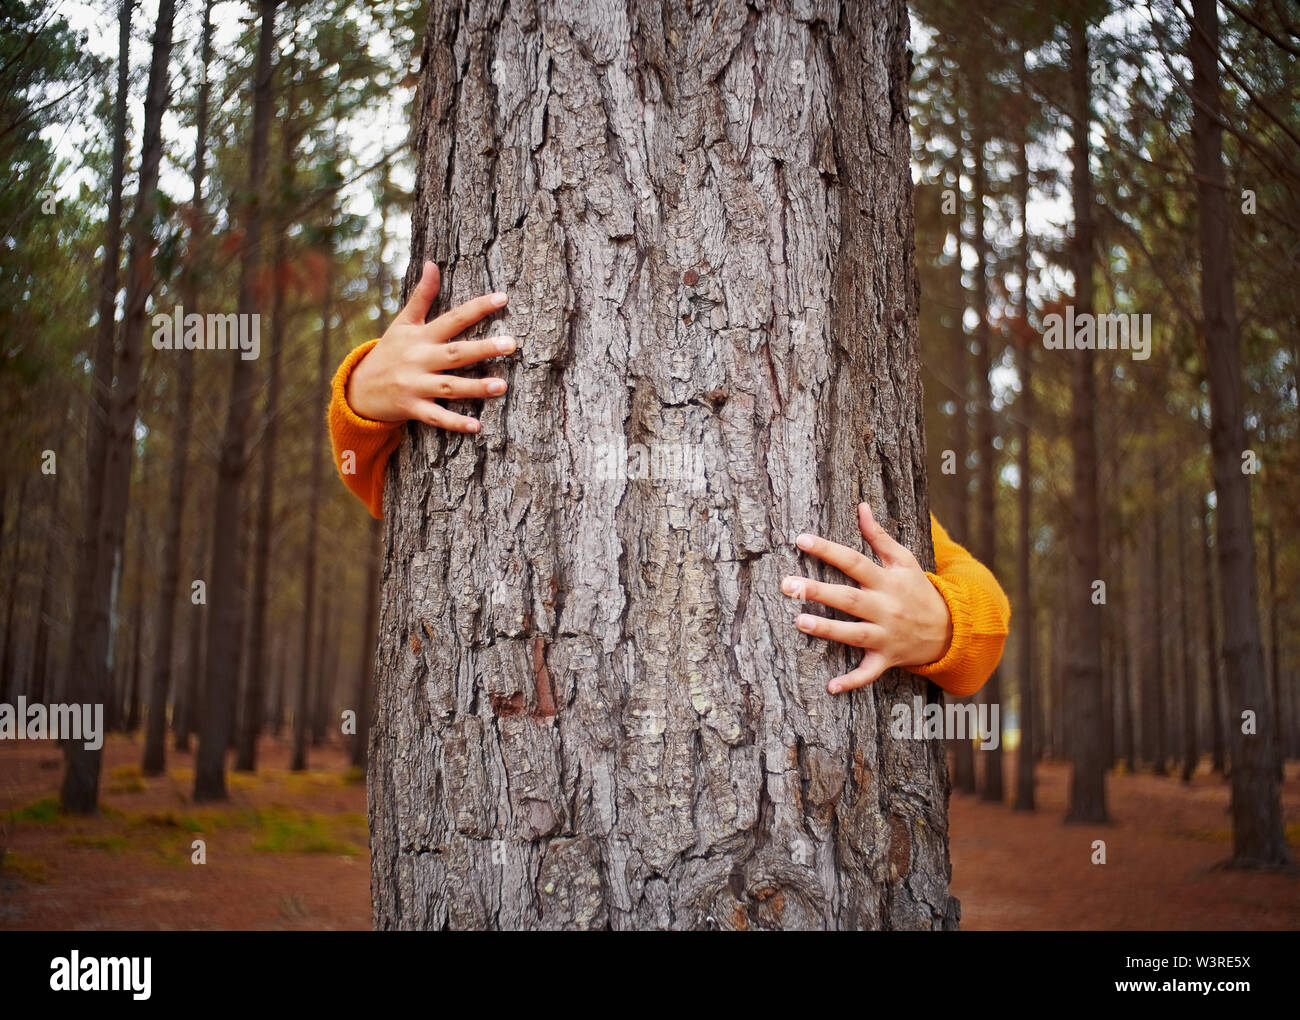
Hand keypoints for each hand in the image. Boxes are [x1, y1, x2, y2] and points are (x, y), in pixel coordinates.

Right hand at [346, 261, 516, 431]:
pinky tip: (478, 427)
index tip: (503, 297)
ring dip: (475, 387)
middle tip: (511, 344)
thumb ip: (422, 296)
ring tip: (502, 386)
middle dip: (483, 348)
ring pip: (450, 387)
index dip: (478, 307)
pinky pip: (437, 417)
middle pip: (455, 353)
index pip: (453, 318)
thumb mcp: (403, 322)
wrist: (359, 388)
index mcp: (421, 336)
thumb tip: (432, 263)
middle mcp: (420, 359)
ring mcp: (416, 385)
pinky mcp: (413, 408)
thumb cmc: (389, 351)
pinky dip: (455, 423)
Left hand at [781, 503, 952, 694]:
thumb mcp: (904, 560)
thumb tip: (861, 506)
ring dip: (827, 630)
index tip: (800, 539)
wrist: (950, 629)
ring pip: (854, 634)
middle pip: (849, 599)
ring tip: (799, 621)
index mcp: (886, 581)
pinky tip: (830, 687)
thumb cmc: (919, 590)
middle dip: (818, 591)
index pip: (854, 561)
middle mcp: (885, 607)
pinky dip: (851, 681)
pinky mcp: (886, 658)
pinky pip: (868, 672)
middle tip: (788, 585)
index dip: (828, 550)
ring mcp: (885, 635)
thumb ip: (879, 536)